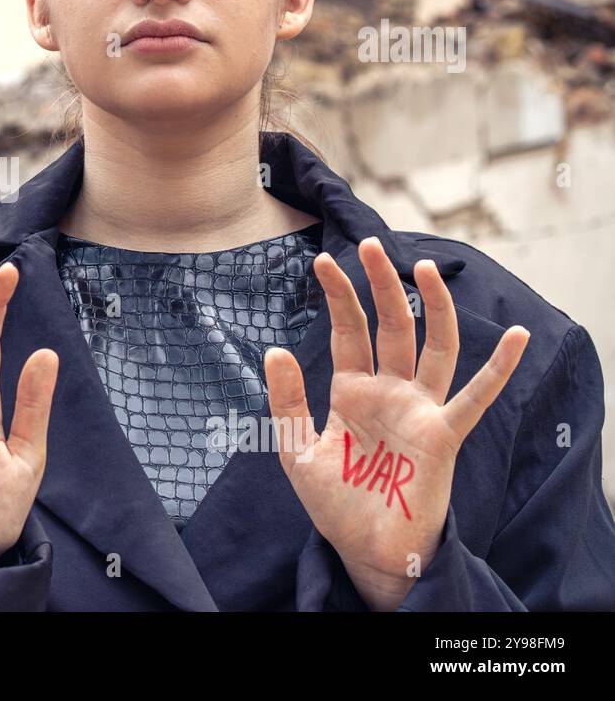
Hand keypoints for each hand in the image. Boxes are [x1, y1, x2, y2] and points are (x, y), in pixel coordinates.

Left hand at [263, 236, 529, 609]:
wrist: (362, 549)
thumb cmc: (333, 501)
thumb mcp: (295, 449)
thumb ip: (287, 399)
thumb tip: (275, 348)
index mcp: (353, 390)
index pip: (349, 331)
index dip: (338, 297)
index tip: (321, 262)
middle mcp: (390, 391)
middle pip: (391, 326)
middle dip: (379, 285)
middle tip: (368, 245)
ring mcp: (419, 409)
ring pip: (432, 346)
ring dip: (431, 306)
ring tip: (420, 266)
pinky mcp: (443, 434)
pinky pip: (475, 397)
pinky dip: (499, 368)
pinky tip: (517, 336)